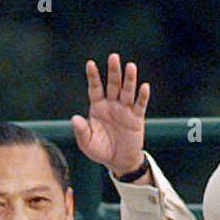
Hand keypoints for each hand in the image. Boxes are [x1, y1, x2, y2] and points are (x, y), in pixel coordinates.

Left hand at [71, 54, 148, 175]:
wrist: (118, 162)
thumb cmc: (100, 150)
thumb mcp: (87, 143)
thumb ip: (81, 131)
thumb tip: (74, 118)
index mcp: (97, 107)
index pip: (95, 88)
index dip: (93, 76)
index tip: (90, 63)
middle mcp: (112, 105)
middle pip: (113, 84)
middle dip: (113, 71)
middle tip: (113, 57)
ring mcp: (125, 110)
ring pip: (127, 91)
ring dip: (129, 79)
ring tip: (130, 66)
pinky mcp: (136, 118)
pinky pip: (140, 105)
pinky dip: (142, 96)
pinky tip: (144, 86)